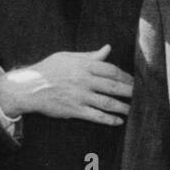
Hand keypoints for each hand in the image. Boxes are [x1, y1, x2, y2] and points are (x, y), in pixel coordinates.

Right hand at [0, 44, 133, 123]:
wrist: (29, 87)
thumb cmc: (49, 70)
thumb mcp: (68, 57)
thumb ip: (90, 55)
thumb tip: (108, 48)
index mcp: (84, 66)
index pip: (111, 70)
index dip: (125, 76)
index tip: (133, 81)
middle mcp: (84, 81)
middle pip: (113, 86)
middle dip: (130, 91)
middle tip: (141, 96)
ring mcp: (80, 96)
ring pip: (107, 102)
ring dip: (123, 107)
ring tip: (134, 109)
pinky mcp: (74, 110)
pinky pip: (96, 116)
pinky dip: (109, 119)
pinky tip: (119, 121)